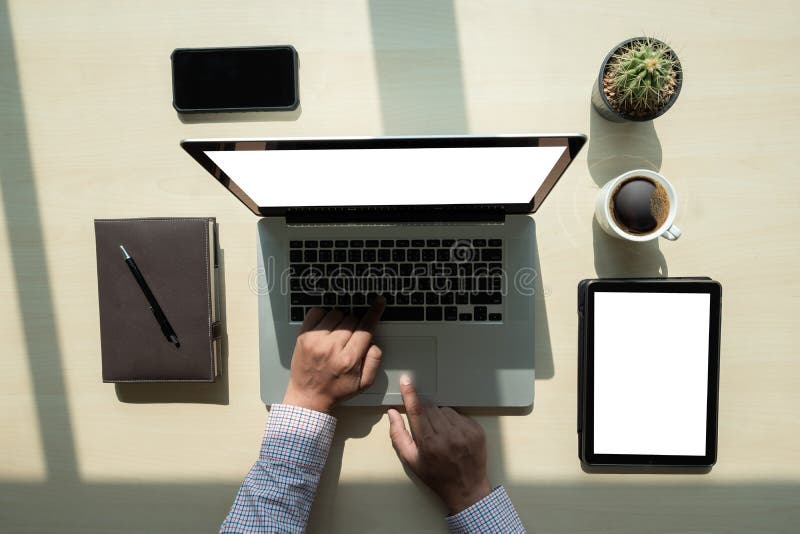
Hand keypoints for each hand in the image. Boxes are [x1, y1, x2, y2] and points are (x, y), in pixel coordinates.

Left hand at [283, 298, 384, 412]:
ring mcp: (315, 340)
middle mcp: (331, 348)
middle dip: (355, 325)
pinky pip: (316, 313)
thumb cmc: (336, 390)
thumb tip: (374, 342)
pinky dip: (324, 315)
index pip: (365, 328)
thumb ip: (374, 362)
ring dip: (340, 320)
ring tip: (337, 334)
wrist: (308, 398)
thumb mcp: (364, 384)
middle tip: (350, 337)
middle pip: (351, 319)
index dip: (374, 313)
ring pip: (336, 314)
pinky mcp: (303, 336)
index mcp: (348, 360)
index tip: (379, 302)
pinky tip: (326, 327)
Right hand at [387, 377, 491, 513]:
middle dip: (425, 411)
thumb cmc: (436, 476)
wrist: (467, 489)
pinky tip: (454, 435)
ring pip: (445, 410)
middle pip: (430, 408)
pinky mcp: (476, 430)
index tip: (406, 380)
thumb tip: (392, 412)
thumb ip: (399, 435)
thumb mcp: (411, 461)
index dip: (410, 394)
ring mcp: (465, 432)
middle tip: (427, 427)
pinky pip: (459, 414)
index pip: (417, 411)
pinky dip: (454, 420)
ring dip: (440, 416)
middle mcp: (448, 435)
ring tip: (442, 434)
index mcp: (429, 444)